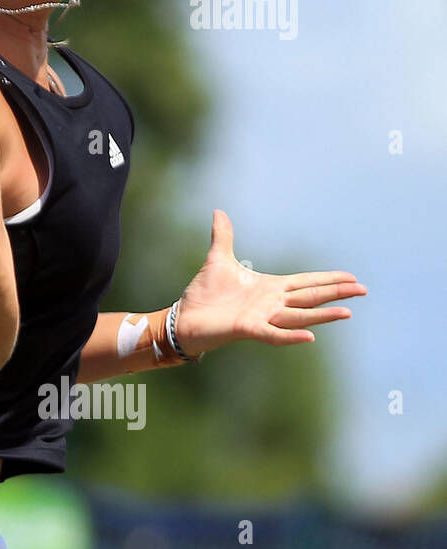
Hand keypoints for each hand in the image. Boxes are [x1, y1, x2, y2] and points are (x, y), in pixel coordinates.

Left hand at [175, 210, 367, 357]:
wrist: (184, 317)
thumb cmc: (204, 294)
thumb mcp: (217, 259)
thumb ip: (223, 236)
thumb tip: (219, 211)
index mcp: (270, 287)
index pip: (306, 282)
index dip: (328, 279)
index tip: (352, 277)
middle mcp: (271, 303)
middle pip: (310, 297)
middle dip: (336, 293)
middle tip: (363, 290)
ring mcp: (262, 317)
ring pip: (299, 316)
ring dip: (322, 315)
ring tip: (347, 312)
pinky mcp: (247, 329)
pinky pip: (274, 334)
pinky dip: (291, 336)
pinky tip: (311, 337)